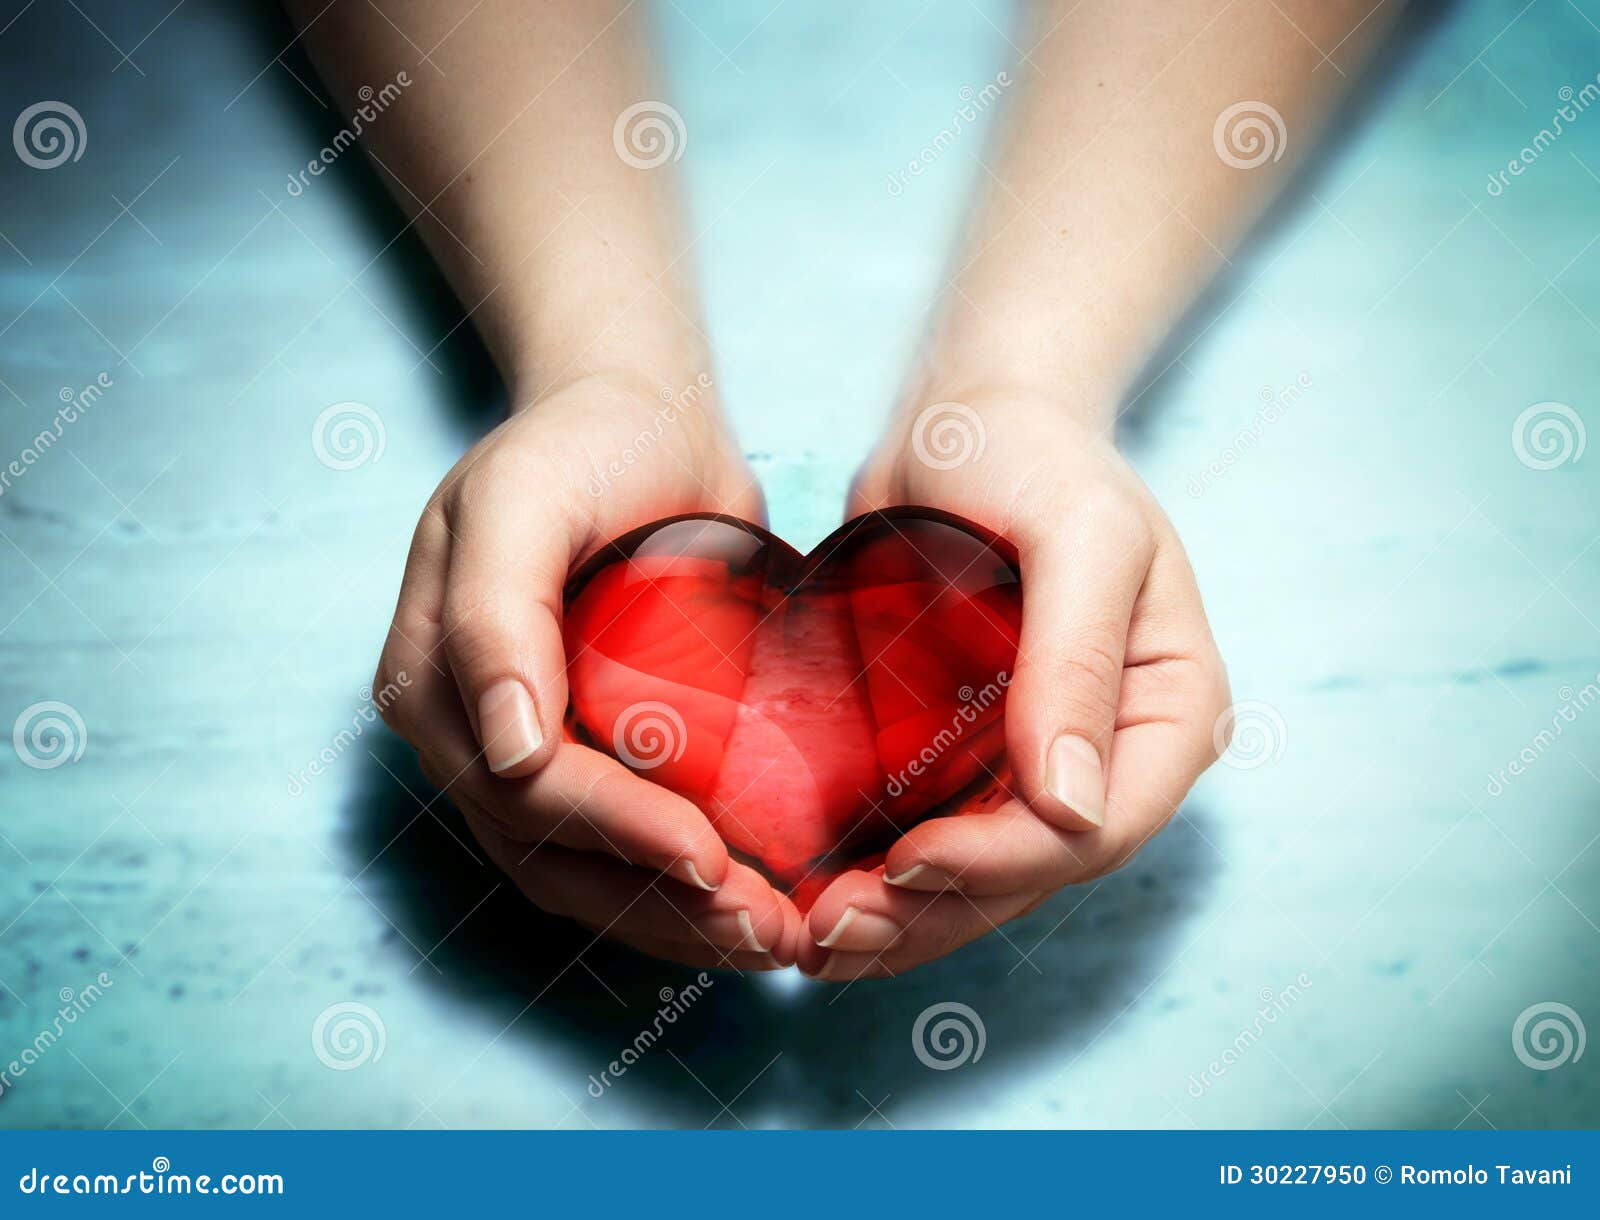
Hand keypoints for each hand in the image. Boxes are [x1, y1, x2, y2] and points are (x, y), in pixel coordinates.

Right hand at [374, 373, 802, 970]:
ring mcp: (533, 750)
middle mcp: (472, 731)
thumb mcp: (523, 494)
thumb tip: (503, 749)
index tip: (710, 859)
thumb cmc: (584, 443)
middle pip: (554, 853)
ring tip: (771, 939)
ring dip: (676, 920)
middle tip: (765, 928)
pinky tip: (753, 906)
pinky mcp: (595, 754)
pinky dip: (681, 891)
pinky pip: (621, 851)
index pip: (523, 789)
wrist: (642, 420)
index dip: (615, 832)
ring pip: (587, 875)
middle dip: (658, 901)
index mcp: (433, 679)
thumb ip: (492, 610)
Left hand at [797, 391, 1230, 979]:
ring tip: (811, 935)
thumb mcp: (1080, 535)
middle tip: (831, 929)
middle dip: (935, 912)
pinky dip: (874, 873)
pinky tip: (813, 893)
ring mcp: (1034, 761)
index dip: (1004, 864)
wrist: (965, 422)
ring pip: (977, 875)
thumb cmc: (1034, 455)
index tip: (906, 863)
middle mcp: (1109, 754)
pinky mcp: (964, 754)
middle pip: (1031, 872)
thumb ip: (1078, 662)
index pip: (1098, 830)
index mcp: (1167, 713)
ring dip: (899, 918)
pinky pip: (931, 834)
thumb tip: (1073, 808)